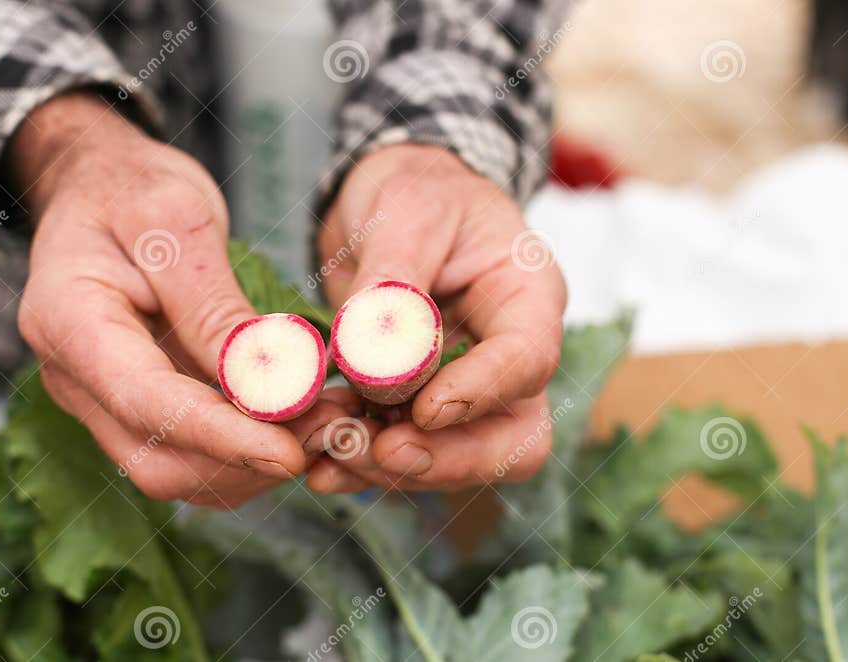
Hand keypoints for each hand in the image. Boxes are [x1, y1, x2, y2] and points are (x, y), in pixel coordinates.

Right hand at [12, 92, 354, 507]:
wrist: (102, 186)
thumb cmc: (133, 189)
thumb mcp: (176, 220)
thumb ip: (211, 303)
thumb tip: (261, 380)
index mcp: (69, 321)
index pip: (147, 402)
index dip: (223, 437)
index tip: (290, 451)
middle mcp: (75, 377)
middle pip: (160, 458)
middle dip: (248, 458)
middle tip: (330, 427)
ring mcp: (103, 399)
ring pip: (179, 469)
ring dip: (256, 463)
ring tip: (328, 422)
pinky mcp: (137, 407)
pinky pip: (192, 452)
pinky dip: (248, 449)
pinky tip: (299, 419)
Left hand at [309, 144, 566, 491]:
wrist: (389, 201)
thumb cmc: (417, 190)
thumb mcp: (407, 212)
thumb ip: (395, 285)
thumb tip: (379, 365)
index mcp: (528, 298)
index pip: (529, 360)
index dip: (482, 393)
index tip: (424, 411)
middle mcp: (508, 356)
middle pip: (509, 439)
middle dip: (440, 458)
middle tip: (371, 452)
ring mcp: (468, 389)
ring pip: (454, 459)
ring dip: (389, 467)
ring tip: (324, 454)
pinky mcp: (420, 408)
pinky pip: (403, 453)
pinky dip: (360, 463)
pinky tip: (318, 464)